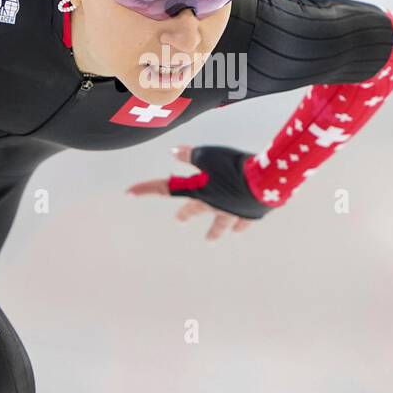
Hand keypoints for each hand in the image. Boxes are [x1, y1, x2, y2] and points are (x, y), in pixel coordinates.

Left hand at [127, 144, 257, 240]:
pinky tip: (238, 229)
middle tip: (178, 221)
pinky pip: (242, 221)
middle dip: (186, 214)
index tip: (128, 193)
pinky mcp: (249, 213)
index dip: (146, 189)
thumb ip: (190, 155)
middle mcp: (211, 204)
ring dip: (214, 231)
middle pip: (194, 209)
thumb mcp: (208, 154)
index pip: (165, 188)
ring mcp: (230, 211)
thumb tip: (174, 152)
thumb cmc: (232, 167)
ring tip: (210, 240)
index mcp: (197, 191)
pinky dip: (240, 225)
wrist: (264, 183)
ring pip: (219, 223)